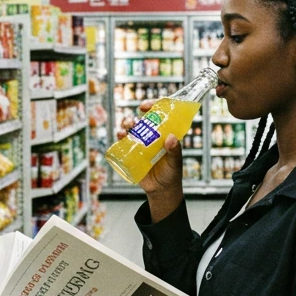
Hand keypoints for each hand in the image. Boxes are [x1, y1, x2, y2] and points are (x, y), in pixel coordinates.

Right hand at [118, 100, 183, 217]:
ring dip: (126, 124)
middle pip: (142, 120)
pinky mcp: (132, 154)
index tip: (145, 106)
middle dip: (135, 116)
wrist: (161, 190)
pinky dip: (119, 136)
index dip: (152, 106)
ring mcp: (141, 144)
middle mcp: (151, 136)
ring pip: (131, 129)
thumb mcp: (175, 162)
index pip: (159, 115)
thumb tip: (171, 138)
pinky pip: (123, 142)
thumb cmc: (172, 174)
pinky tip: (119, 135)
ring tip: (126, 127)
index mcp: (164, 134)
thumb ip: (175, 151)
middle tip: (133, 120)